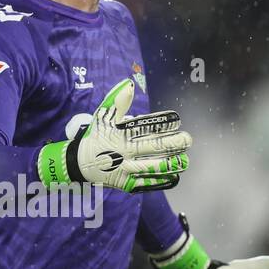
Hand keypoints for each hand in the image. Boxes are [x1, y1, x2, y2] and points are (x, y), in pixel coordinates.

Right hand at [37, 78, 190, 192]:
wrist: (80, 163)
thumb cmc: (96, 136)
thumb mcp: (103, 116)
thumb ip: (117, 100)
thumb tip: (129, 84)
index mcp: (120, 134)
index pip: (145, 127)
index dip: (163, 124)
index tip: (177, 121)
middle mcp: (124, 152)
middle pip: (153, 147)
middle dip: (173, 144)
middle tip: (187, 139)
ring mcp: (125, 169)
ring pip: (153, 167)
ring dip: (171, 163)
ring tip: (185, 160)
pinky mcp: (126, 184)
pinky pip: (147, 183)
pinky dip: (162, 180)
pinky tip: (175, 176)